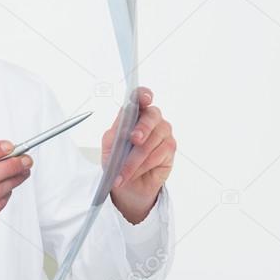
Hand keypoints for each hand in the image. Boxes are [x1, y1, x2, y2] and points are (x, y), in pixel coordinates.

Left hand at [104, 87, 175, 223]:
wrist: (126, 184)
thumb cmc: (117, 161)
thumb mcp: (109, 146)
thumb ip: (115, 132)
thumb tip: (123, 125)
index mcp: (134, 114)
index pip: (141, 97)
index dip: (143, 95)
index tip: (144, 98)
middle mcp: (151, 120)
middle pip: (151, 116)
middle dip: (142, 128)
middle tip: (134, 139)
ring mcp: (163, 133)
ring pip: (152, 140)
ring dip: (135, 158)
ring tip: (123, 173)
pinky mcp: (170, 149)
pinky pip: (158, 154)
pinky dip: (142, 166)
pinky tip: (134, 173)